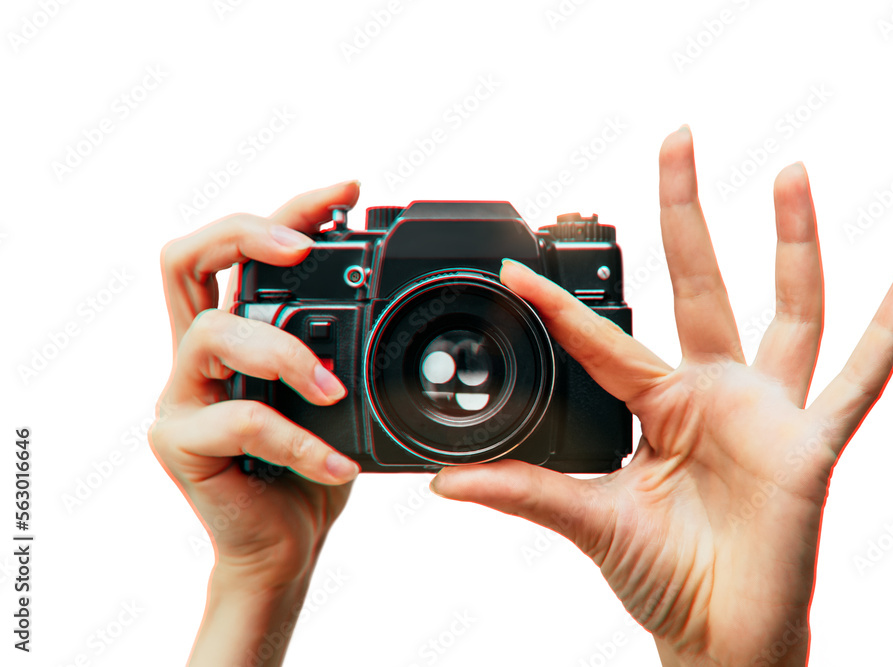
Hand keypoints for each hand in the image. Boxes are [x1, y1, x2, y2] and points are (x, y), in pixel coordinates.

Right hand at [148, 180, 361, 665]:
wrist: (284, 545)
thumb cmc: (313, 466)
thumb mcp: (338, 397)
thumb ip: (343, 352)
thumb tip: (399, 308)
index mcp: (236, 331)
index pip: (240, 249)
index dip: (286, 210)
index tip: (346, 191)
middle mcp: (198, 354)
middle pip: (185, 259)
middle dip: (246, 234)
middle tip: (304, 249)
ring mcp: (181, 396)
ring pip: (211, 333)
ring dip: (283, 353)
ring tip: (334, 389)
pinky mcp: (181, 444)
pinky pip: (241, 421)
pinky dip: (299, 439)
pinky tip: (337, 462)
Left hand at [430, 128, 892, 665]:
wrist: (717, 632)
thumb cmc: (663, 573)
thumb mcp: (590, 522)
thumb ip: (528, 494)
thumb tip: (448, 484)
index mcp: (657, 407)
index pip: (604, 341)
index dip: (560, 308)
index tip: (515, 272)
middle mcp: (712, 394)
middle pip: (698, 286)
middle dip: (684, 214)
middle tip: (675, 141)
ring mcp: (765, 412)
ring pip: (784, 311)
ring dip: (791, 243)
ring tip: (788, 173)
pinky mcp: (810, 445)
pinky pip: (859, 382)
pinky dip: (890, 331)